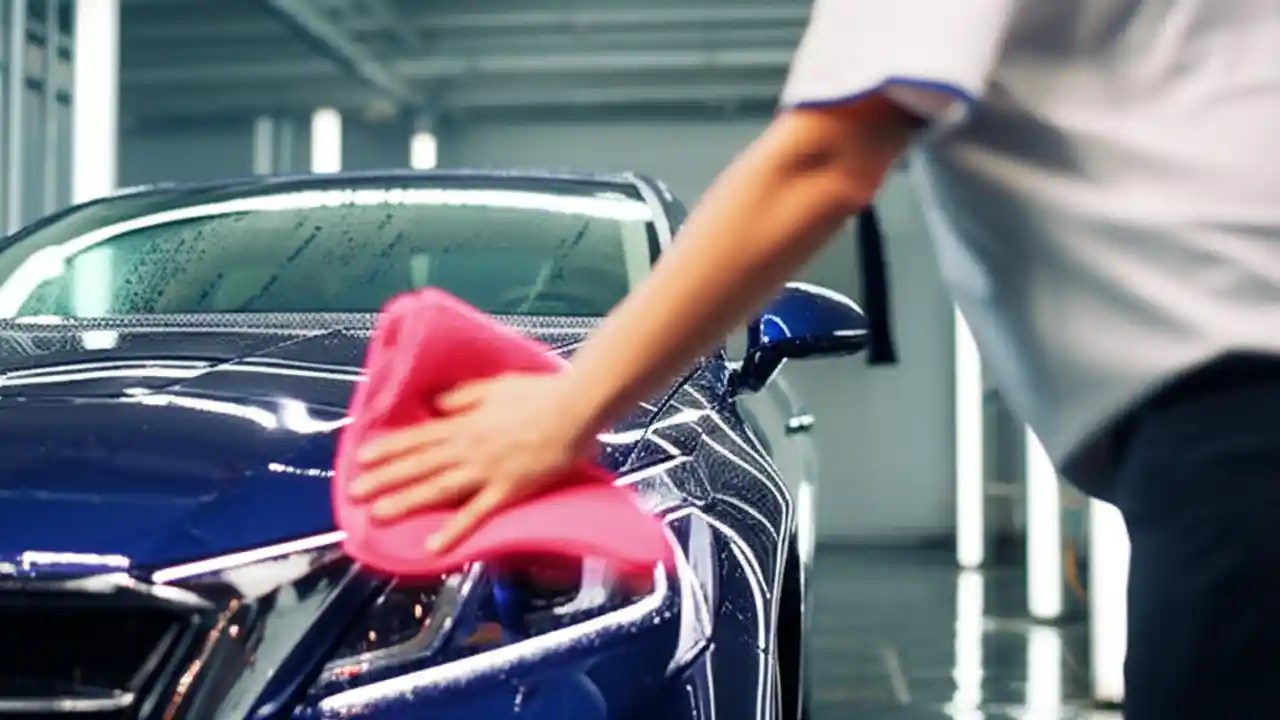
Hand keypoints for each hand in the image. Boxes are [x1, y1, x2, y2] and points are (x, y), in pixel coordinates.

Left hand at [348, 372, 597, 552]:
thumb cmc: (540, 393)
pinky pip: (476, 513)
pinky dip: (453, 530)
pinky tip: (432, 546)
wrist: (574, 408)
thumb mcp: (494, 386)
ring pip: (437, 488)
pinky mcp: (508, 490)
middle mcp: (468, 448)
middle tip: (353, 493)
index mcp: (465, 422)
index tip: (361, 457)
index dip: (388, 448)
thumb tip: (435, 405)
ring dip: (405, 501)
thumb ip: (463, 398)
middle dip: (384, 478)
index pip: (418, 437)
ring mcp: (486, 471)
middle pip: (419, 464)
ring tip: (377, 515)